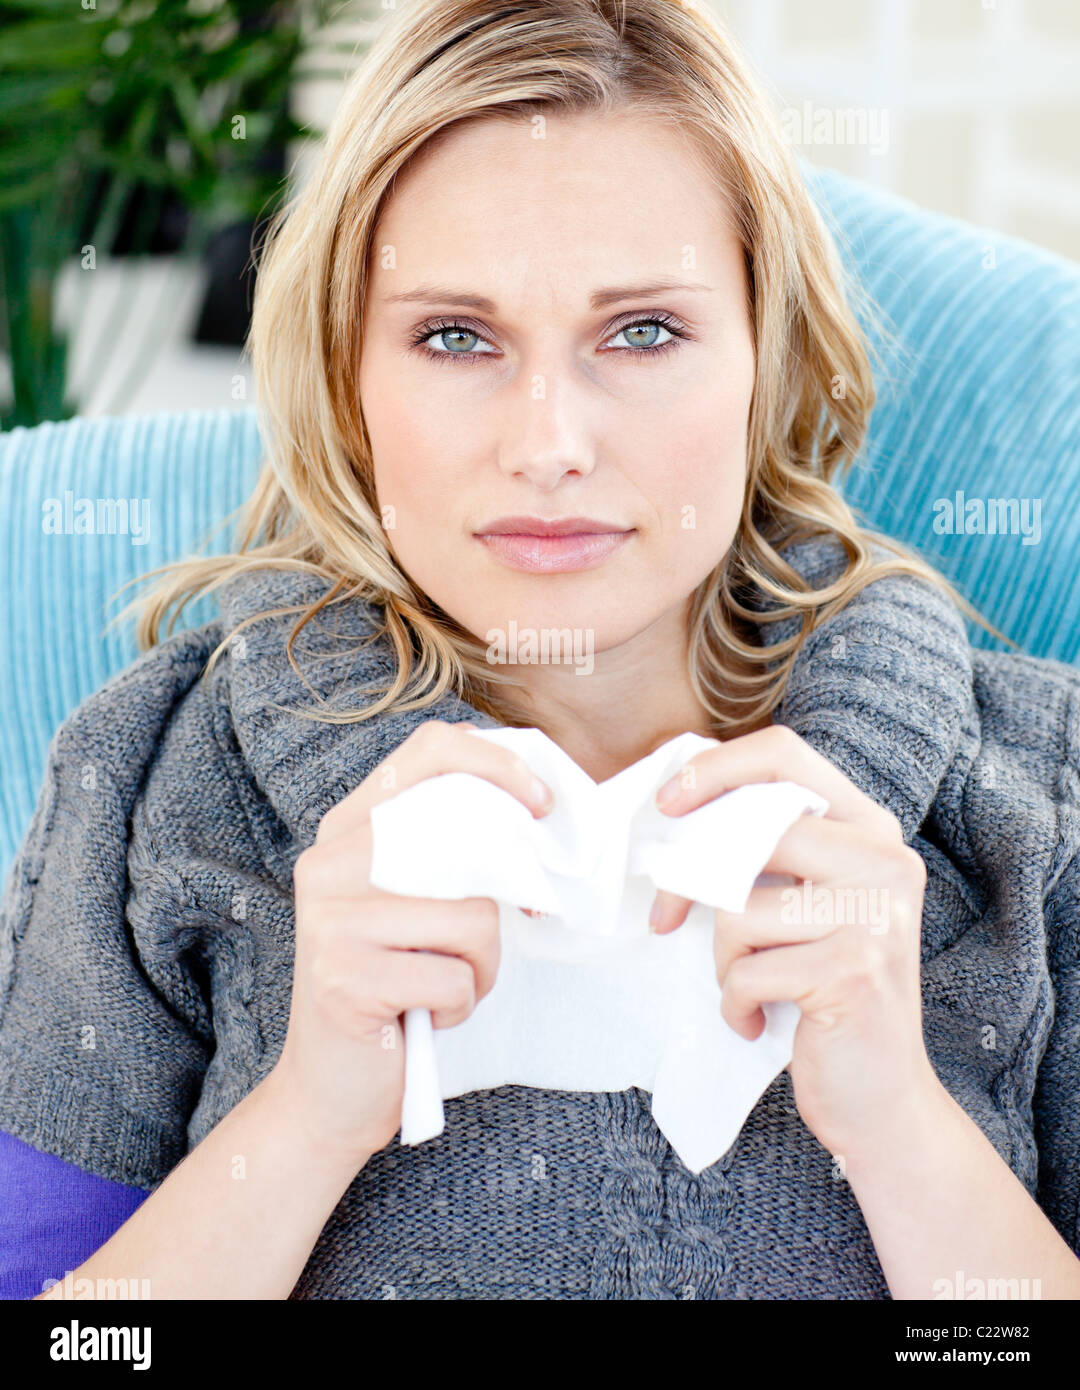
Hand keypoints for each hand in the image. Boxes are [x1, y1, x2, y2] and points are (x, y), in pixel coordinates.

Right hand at [271, 719, 553, 1168]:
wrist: (328, 1092)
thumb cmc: (395, 987)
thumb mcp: (418, 905)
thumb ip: (452, 853)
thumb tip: (536, 818)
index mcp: (348, 829)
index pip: (429, 751)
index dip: (498, 763)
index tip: (544, 804)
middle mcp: (329, 863)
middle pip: (465, 839)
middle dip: (503, 894)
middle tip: (493, 936)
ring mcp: (331, 921)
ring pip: (473, 918)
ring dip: (482, 966)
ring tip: (444, 986)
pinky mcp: (344, 979)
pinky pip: (455, 979)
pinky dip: (460, 1006)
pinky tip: (424, 1017)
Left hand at [649, 724, 941, 1161]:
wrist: (883, 1098)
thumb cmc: (823, 992)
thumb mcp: (803, 903)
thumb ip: (765, 850)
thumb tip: (676, 805)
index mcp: (870, 828)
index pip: (784, 756)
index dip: (714, 770)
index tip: (667, 804)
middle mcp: (885, 860)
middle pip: (750, 832)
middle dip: (687, 879)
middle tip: (668, 919)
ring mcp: (876, 915)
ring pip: (740, 909)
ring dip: (724, 960)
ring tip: (751, 988)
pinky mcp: (854, 972)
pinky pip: (748, 972)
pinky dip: (735, 1004)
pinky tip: (758, 1022)